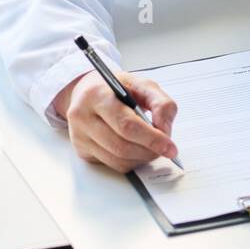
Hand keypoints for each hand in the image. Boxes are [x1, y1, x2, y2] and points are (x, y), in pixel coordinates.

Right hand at [53, 69, 178, 171]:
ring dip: (141, 158)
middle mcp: (82, 116)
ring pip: (117, 160)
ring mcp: (79, 136)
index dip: (151, 138)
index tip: (169, 147)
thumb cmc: (116, 87)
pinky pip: (112, 165)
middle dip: (149, 150)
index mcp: (97, 94)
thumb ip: (160, 103)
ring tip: (152, 148)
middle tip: (165, 148)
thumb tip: (165, 129)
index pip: (126, 124)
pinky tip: (137, 150)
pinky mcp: (82, 151)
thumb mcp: (142, 84)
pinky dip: (130, 162)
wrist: (87, 91)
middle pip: (121, 146)